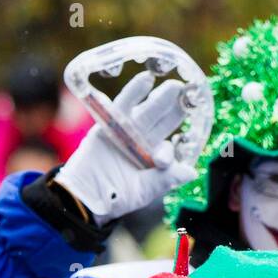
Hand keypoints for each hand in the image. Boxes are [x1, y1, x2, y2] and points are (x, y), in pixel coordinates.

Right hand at [55, 70, 197, 223]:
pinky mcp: (110, 122)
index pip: (169, 147)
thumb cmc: (116, 197)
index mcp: (153, 158)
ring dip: (160, 98)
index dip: (176, 145)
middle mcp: (144, 142)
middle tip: (189, 94)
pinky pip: (123, 105)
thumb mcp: (144, 191)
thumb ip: (166, 180)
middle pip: (162, 122)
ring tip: (175, 86)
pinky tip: (146, 79)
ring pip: (147, 111)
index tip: (180, 142)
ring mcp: (128, 130)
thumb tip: (192, 173)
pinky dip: (134, 91)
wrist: (85, 194)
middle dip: (175, 109)